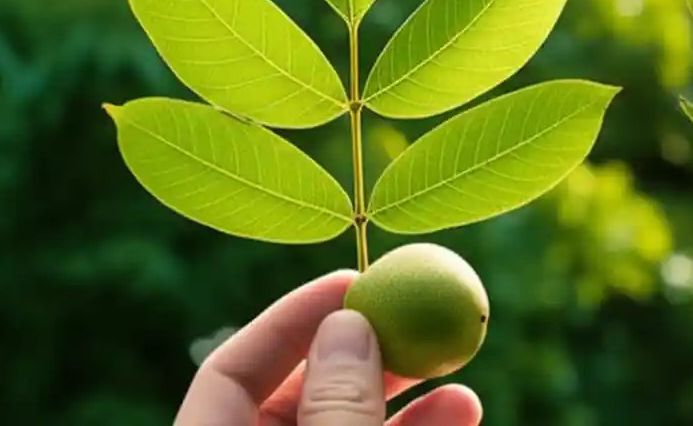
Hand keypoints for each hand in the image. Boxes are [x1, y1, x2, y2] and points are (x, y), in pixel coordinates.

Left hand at [175, 271, 481, 425]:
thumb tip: (349, 321)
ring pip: (349, 424)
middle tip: (417, 311)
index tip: (355, 281)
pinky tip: (461, 411)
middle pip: (298, 393)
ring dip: (408, 393)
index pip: (230, 371)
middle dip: (365, 350)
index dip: (290, 318)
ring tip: (461, 365)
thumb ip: (336, 408)